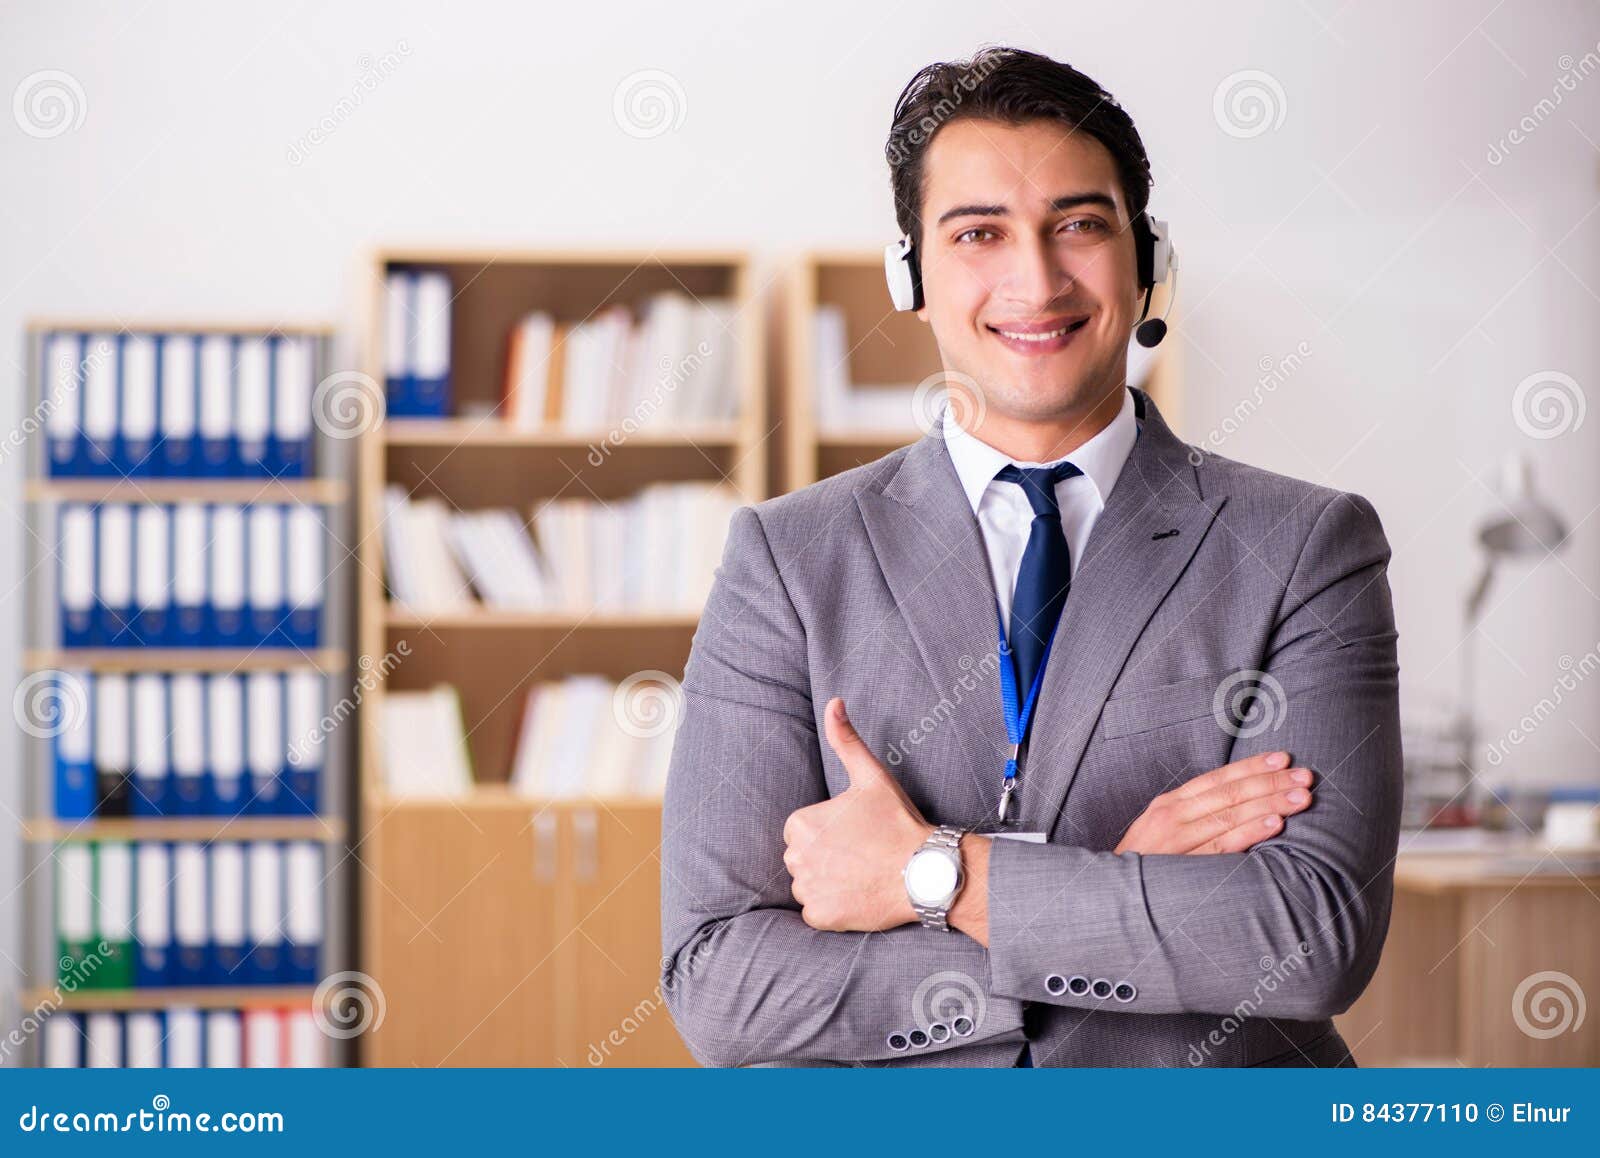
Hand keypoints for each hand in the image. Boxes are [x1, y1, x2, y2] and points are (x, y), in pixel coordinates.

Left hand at [784, 697, 931, 931]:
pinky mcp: (820, 916)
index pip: (803, 830)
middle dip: (827, 857)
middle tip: (863, 855)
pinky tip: (858, 896)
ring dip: (829, 883)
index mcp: (801, 824)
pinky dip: (834, 908)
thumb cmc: (897, 822)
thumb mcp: (871, 776)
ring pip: (809, 885)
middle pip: (803, 858)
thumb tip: (834, 702)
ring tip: (862, 874)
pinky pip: (817, 912)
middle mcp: (796, 858)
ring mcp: (807, 890)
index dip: (831, 832)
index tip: (857, 834)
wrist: (925, 872)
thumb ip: (846, 739)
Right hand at [1114, 750, 1313, 854]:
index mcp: (1169, 804)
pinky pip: (1224, 847)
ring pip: (1231, 816)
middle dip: (1270, 783)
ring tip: (1301, 797)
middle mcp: (1172, 817)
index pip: (1217, 779)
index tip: (1283, 758)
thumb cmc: (1144, 864)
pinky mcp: (1185, 868)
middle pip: (1229, 793)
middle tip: (1305, 776)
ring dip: (1270, 804)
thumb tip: (1240, 804)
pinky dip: (1250, 833)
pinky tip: (1276, 824)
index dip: (1251, 767)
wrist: (1109, 896)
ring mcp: (1178, 842)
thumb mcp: (1160, 830)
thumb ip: (1194, 816)